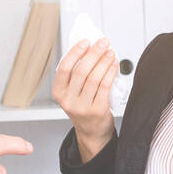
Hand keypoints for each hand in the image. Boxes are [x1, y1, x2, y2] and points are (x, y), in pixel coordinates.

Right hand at [52, 36, 117, 160]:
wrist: (92, 132)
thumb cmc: (83, 108)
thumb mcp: (72, 93)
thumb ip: (76, 74)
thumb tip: (89, 49)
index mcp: (59, 93)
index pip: (64, 68)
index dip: (75, 52)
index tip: (86, 42)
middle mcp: (69, 101)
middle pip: (82, 71)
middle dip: (94, 53)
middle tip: (103, 43)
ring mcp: (83, 107)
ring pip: (95, 78)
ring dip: (104, 61)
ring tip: (110, 52)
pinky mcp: (98, 110)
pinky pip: (105, 86)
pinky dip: (110, 72)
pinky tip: (113, 64)